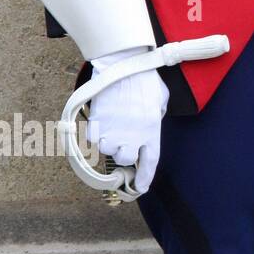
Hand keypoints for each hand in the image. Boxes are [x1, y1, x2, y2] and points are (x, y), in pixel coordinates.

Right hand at [87, 47, 167, 194]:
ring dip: (109, 141)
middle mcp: (133, 136)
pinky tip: (103, 119)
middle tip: (124, 139)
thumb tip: (148, 125)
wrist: (125, 65)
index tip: (140, 188)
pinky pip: (93, 137)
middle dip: (124, 153)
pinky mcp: (96, 123)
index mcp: (152, 130)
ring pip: (106, 149)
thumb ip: (154, 118)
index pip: (149, 162)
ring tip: (114, 124)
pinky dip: (96, 132)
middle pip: (124, 159)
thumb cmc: (146, 80)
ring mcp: (113, 130)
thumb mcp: (160, 101)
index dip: (145, 177)